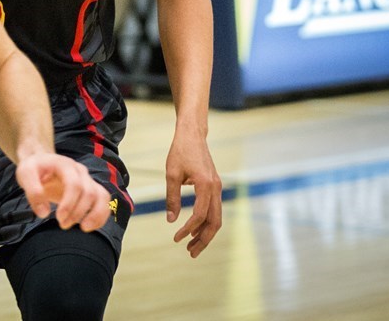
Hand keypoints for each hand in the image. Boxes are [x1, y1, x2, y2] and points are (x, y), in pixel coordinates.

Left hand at [16, 153, 111, 231]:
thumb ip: (32, 192)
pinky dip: (101, 215)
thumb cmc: (33, 168)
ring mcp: (87, 179)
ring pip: (102, 196)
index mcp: (64, 165)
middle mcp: (80, 171)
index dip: (69, 203)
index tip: (59, 219)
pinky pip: (104, 201)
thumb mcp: (25, 174)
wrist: (40, 163)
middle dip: (77, 212)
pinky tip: (88, 226)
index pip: (74, 184)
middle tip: (63, 225)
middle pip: (89, 192)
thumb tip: (43, 213)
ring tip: (82, 228)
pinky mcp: (90, 189)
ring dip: (94, 215)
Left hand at [165, 130, 221, 257]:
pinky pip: (214, 210)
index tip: (177, 238)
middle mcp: (216, 189)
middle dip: (204, 239)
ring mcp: (218, 188)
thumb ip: (172, 197)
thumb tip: (170, 220)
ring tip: (192, 246)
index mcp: (206, 185)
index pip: (200, 214)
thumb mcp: (171, 174)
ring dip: (206, 233)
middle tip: (190, 252)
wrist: (192, 135)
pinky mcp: (215, 187)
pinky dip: (206, 222)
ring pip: (216, 218)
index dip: (189, 229)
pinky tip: (195, 229)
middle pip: (214, 222)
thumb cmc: (180, 151)